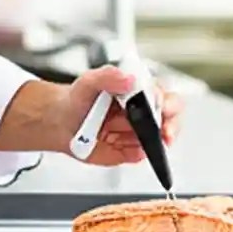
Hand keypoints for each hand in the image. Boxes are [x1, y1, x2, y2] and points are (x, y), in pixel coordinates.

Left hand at [64, 66, 183, 165]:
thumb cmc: (77, 99)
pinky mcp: (129, 150)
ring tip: (126, 135)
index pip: (164, 96)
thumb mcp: (89, 81)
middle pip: (171, 119)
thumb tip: (128, 79)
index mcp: (138, 91)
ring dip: (146, 141)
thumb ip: (108, 76)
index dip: (168, 103)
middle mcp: (142, 112)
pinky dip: (134, 153)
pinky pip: (139, 155)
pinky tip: (121, 147)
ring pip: (156, 140)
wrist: (61, 121)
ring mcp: (137, 133)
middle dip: (171, 126)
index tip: (163, 109)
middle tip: (164, 132)